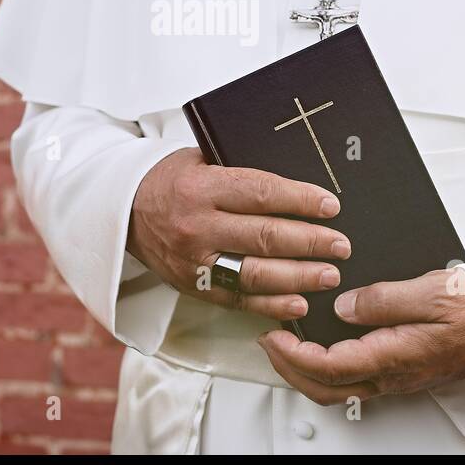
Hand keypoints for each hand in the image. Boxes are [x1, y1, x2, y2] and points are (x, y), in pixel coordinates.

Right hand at [128, 147, 351, 321]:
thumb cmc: (170, 181)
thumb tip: (296, 183)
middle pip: (264, 236)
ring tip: (330, 274)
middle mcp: (197, 226)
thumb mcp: (199, 160)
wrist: (123, 212)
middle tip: (341, 245)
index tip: (330, 206)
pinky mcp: (194, 287)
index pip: (261, 193)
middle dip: (310, 241)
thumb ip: (240, 171)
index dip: (300, 200)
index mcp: (200, 187)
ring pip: (255, 273)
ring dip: (299, 276)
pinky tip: (299, 302)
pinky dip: (271, 304)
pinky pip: (238, 300)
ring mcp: (195, 262)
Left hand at [257, 267, 464, 403]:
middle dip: (288, 369)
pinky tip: (322, 348)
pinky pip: (355, 380)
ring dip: (305, 371)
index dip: (294, 355)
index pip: (329, 367)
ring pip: (339, 388)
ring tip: (286, 345)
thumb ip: (383, 299)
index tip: (274, 335)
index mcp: (394, 356)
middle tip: (268, 343)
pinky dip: (326, 368)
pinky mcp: (401, 371)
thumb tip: (344, 306)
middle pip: (326, 388)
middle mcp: (392, 375)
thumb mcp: (429, 290)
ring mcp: (396, 377)